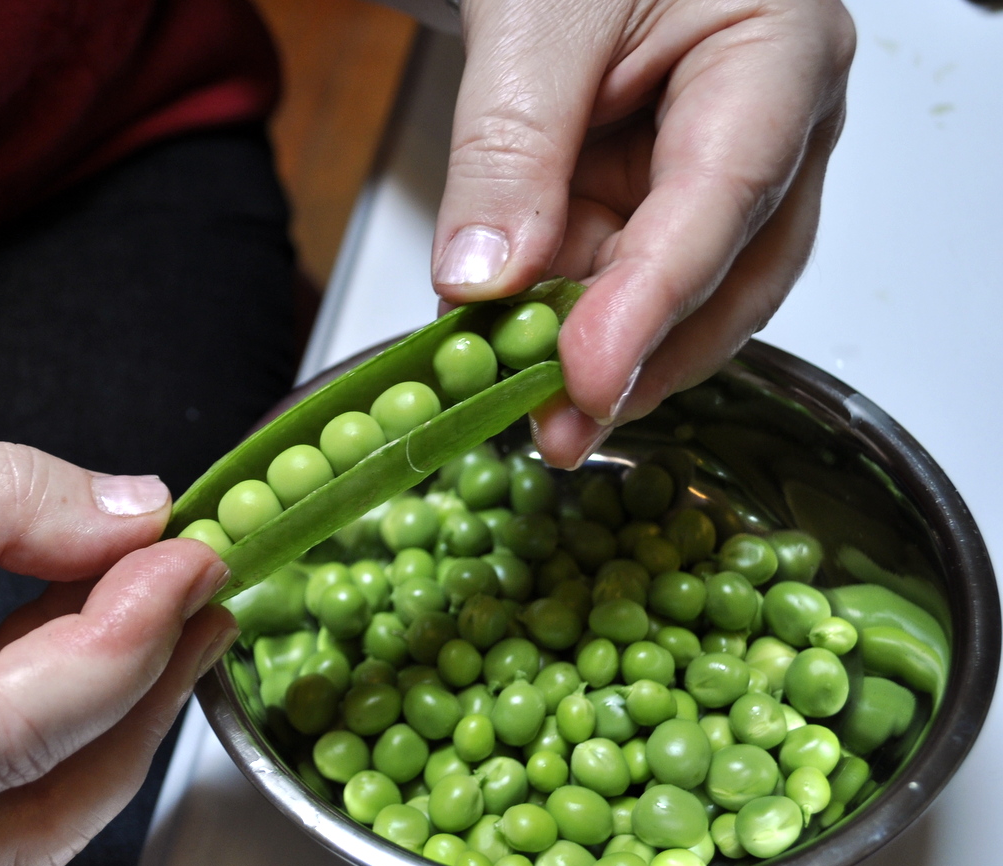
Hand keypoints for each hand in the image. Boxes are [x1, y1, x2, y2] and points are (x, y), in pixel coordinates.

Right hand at [0, 405, 233, 865]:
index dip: (121, 642)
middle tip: (199, 588)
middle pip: (32, 803)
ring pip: (20, 818)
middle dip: (139, 695)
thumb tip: (137, 519)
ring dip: (111, 716)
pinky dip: (55, 715)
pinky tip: (91, 631)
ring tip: (166, 608)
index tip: (185, 555)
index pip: (4, 731)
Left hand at [431, 0, 854, 466]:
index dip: (654, 303)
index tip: (588, 378)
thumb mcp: (535, 19)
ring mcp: (716, 169)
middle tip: (557, 428)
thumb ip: (510, 145)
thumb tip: (483, 284)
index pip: (723, 200)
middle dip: (639, 358)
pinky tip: (517, 349)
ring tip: (525, 405)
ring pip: (676, 293)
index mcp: (780, 55)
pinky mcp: (659, 196)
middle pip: (727, 273)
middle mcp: (771, 126)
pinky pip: (620, 274)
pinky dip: (566, 317)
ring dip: (597, 352)